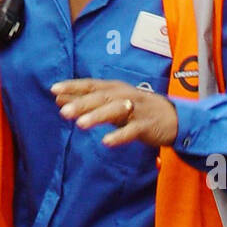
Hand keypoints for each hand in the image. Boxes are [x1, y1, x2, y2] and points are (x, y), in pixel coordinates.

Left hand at [52, 79, 178, 148]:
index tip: (53, 90)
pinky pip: (131, 131)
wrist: (173, 118)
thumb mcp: (111, 102)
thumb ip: (86, 101)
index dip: (73, 86)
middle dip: (81, 104)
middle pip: (101, 97)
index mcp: (113, 88)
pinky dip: (119, 136)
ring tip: (80, 125)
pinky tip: (106, 142)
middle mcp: (124, 95)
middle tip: (63, 111)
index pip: (90, 85)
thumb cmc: (136, 109)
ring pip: (115, 111)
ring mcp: (136, 109)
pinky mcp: (146, 125)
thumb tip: (58, 99)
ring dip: (97, 116)